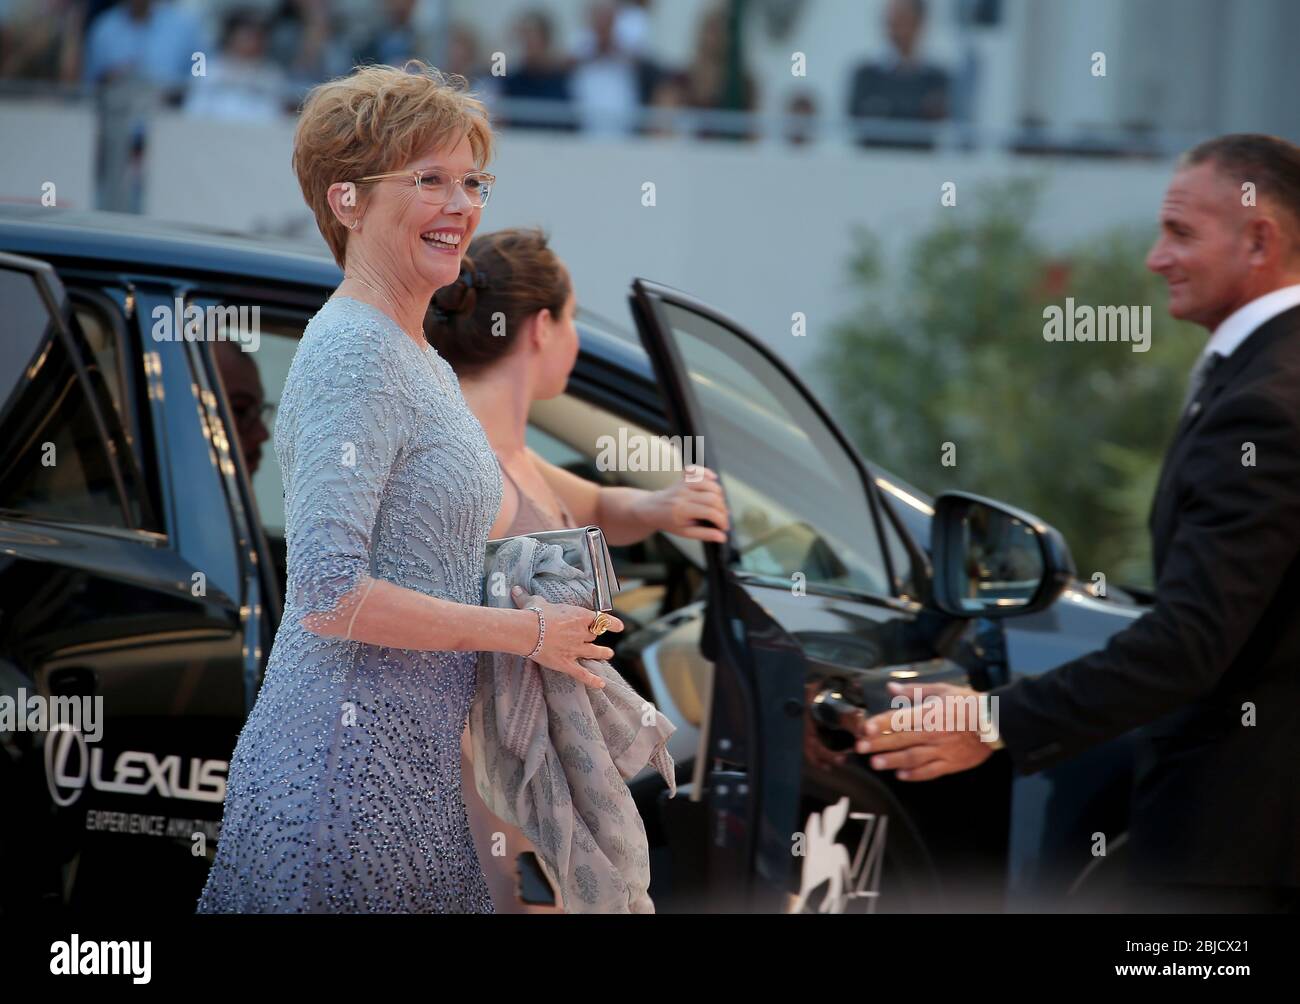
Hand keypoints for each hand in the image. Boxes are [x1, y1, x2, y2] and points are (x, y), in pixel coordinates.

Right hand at [510, 586, 622, 688]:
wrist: (527, 631)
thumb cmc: (533, 614)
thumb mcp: (533, 602)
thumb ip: (527, 597)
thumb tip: (516, 589)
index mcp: (578, 616)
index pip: (600, 619)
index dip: (611, 623)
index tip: (619, 626)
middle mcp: (580, 633)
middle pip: (594, 636)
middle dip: (598, 637)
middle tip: (600, 638)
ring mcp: (575, 649)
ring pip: (594, 652)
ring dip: (602, 653)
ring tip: (608, 654)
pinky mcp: (566, 663)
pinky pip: (582, 673)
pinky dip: (592, 679)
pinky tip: (601, 684)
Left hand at [638, 465, 729, 542]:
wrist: (651, 509)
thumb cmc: (668, 522)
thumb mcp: (684, 532)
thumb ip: (704, 534)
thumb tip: (722, 537)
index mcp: (682, 510)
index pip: (710, 512)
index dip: (722, 520)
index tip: (724, 527)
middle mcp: (683, 495)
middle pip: (713, 498)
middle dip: (723, 509)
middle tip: (723, 518)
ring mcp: (683, 484)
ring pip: (710, 484)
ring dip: (720, 495)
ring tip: (718, 505)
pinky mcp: (683, 478)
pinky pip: (698, 471)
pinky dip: (708, 473)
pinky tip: (713, 478)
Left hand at [856, 682, 995, 780]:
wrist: (995, 722)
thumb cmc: (967, 703)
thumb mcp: (940, 690)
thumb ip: (913, 691)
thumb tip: (891, 687)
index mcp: (929, 714)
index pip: (899, 719)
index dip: (879, 724)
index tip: (864, 729)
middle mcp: (932, 733)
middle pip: (900, 740)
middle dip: (878, 744)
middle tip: (860, 748)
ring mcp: (941, 751)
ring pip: (912, 758)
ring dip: (892, 761)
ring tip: (875, 763)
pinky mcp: (951, 764)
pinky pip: (930, 772)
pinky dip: (914, 775)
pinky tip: (901, 776)